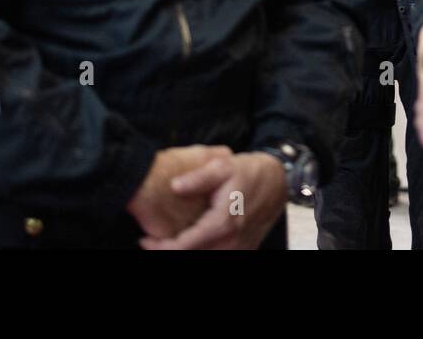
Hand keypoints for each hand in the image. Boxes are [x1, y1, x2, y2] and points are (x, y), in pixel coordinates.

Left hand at [139, 152, 286, 249]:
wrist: (277, 182)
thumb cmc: (249, 172)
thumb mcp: (222, 165)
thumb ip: (198, 177)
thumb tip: (174, 186)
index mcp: (223, 222)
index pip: (184, 246)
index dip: (160, 247)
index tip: (145, 240)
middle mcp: (231, 241)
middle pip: (192, 256)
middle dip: (169, 250)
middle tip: (153, 240)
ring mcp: (238, 249)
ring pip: (206, 257)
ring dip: (186, 250)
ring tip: (168, 241)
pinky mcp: (243, 250)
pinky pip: (218, 255)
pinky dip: (202, 250)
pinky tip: (193, 240)